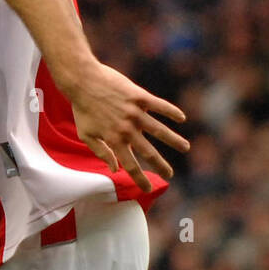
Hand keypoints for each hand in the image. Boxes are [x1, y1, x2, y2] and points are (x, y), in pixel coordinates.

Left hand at [67, 61, 187, 191]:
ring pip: (159, 130)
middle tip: (170, 175)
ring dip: (174, 140)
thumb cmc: (82, 108)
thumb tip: (114, 169)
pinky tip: (182, 118)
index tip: (149, 189)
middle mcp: (126, 129)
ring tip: (186, 147)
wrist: (83, 80)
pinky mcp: (139, 96)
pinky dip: (171, 112)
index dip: (140, 179)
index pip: (130, 165)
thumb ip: (101, 152)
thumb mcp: (86, 134)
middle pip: (147, 152)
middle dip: (160, 165)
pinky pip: (159, 106)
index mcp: (113, 140)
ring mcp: (134, 112)